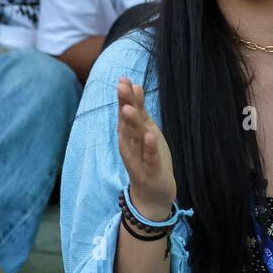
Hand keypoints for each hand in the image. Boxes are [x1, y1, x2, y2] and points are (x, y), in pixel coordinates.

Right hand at [116, 77, 175, 220]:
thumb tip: (134, 85)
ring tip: (129, 109)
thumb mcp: (145, 130)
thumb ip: (139, 110)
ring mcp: (139, 158)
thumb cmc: (147, 157)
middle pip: (127, 122)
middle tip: (120, 86)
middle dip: (124, 104)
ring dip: (132, 124)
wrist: (152, 193)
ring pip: (135, 139)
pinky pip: (149, 158)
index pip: (126, 111)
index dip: (125, 96)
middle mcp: (131, 144)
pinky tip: (150, 136)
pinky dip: (149, 148)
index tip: (123, 79)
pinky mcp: (150, 172)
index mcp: (130, 134)